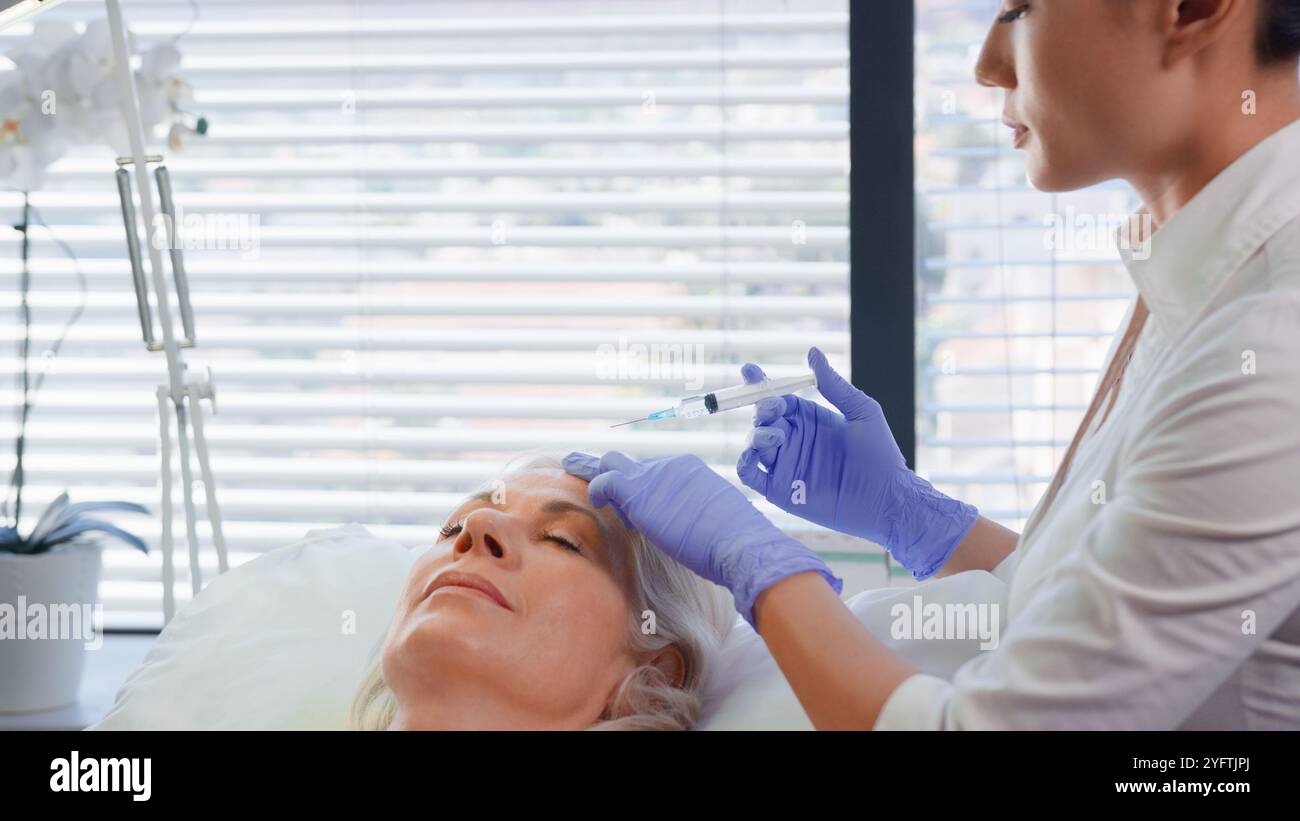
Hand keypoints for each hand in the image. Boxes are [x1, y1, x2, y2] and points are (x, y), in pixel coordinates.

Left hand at [562, 450, 841, 628]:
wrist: (739, 541)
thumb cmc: (736, 543)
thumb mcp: (717, 523)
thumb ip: (700, 519)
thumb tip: (700, 536)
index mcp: (690, 471)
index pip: (657, 472)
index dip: (645, 489)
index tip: (634, 506)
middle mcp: (670, 466)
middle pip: (634, 463)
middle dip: (616, 469)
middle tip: (594, 468)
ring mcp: (653, 476)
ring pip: (614, 463)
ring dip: (594, 467)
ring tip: (571, 461)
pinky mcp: (637, 490)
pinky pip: (605, 481)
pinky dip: (595, 487)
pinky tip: (589, 497)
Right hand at [736, 346, 978, 578]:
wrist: (886, 498)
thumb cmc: (881, 454)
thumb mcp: (862, 411)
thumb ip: (834, 385)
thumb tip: (812, 353)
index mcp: (811, 419)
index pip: (779, 397)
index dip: (762, 383)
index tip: (749, 369)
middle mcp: (795, 440)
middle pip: (763, 418)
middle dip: (762, 408)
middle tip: (773, 407)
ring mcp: (785, 464)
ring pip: (754, 443)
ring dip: (757, 434)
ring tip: (778, 436)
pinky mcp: (779, 490)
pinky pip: (749, 474)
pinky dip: (744, 461)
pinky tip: (755, 453)